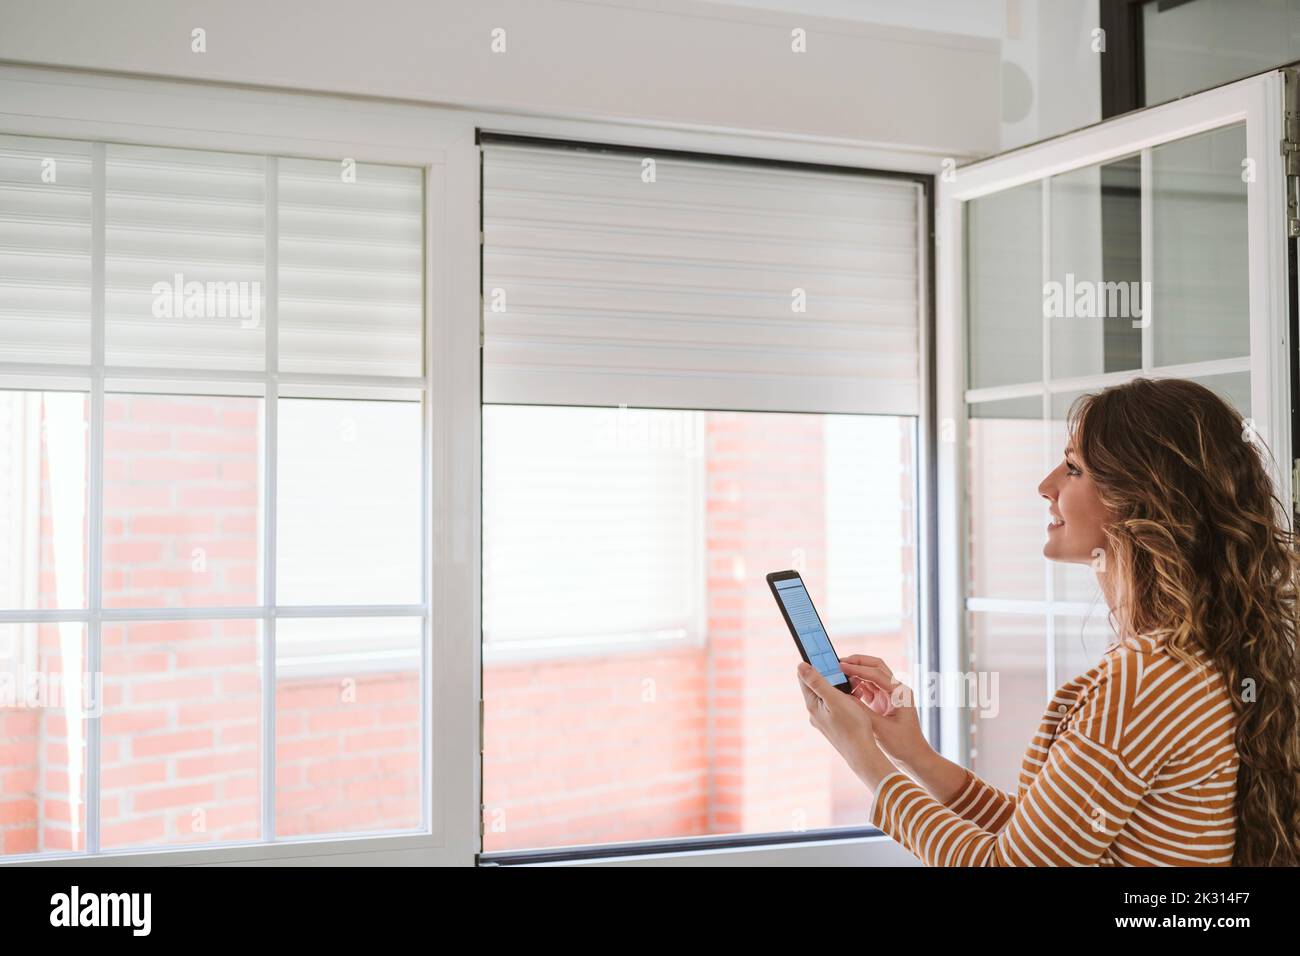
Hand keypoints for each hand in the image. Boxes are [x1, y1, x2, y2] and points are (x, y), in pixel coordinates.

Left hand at [796, 661, 896, 790]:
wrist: (863, 753)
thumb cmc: (851, 726)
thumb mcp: (834, 699)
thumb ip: (817, 682)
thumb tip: (800, 666)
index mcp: (812, 705)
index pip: (805, 678)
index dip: (813, 664)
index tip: (821, 653)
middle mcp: (814, 713)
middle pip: (817, 685)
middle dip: (830, 675)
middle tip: (844, 669)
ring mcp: (823, 720)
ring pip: (828, 695)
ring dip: (839, 686)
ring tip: (854, 684)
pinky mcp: (833, 724)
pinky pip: (835, 705)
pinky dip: (844, 698)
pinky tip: (856, 698)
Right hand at [839, 655, 931, 772]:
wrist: (914, 757)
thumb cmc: (903, 745)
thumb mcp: (880, 728)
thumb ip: (861, 711)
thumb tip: (842, 697)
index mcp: (900, 693)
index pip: (876, 674)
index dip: (857, 669)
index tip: (840, 666)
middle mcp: (897, 689)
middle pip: (876, 667)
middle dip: (857, 663)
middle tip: (839, 663)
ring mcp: (891, 695)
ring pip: (871, 676)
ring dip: (856, 673)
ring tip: (839, 675)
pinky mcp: (884, 702)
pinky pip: (869, 687)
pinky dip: (858, 686)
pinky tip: (846, 689)